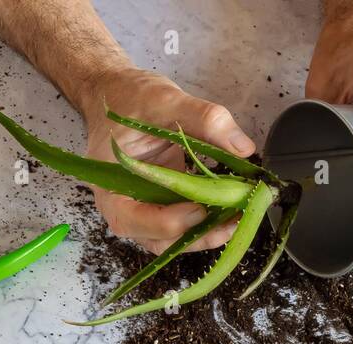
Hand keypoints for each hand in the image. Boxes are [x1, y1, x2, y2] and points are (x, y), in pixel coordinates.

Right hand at [80, 68, 255, 253]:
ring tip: (240, 216)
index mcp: (109, 184)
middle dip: (196, 236)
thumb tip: (243, 147)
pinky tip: (234, 208)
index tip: (200, 209)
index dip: (166, 222)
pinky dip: (210, 221)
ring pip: (174, 239)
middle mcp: (123, 205)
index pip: (131, 219)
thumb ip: (204, 119)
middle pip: (156, 239)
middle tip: (232, 222)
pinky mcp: (164, 205)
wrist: (119, 94)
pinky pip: (185, 224)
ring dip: (208, 233)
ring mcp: (144, 209)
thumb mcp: (166, 99)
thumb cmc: (130, 98)